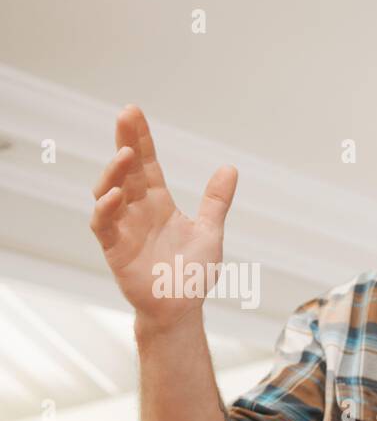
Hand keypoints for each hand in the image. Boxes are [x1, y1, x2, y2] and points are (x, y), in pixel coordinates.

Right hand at [89, 104, 237, 332]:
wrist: (182, 308)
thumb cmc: (193, 273)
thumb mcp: (210, 230)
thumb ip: (216, 200)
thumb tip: (230, 167)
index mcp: (158, 202)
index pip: (146, 163)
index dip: (140, 139)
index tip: (133, 112)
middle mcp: (137, 210)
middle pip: (126, 170)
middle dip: (125, 142)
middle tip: (125, 115)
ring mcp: (123, 227)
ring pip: (109, 192)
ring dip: (114, 173)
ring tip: (125, 155)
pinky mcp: (114, 248)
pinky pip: (103, 225)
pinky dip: (106, 209)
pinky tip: (115, 196)